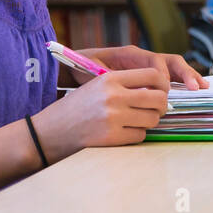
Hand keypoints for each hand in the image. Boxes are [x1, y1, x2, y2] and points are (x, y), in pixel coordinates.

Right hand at [30, 67, 171, 161]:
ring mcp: (113, 118)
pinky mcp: (112, 137)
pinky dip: (136, 135)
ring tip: (135, 121)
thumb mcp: (97, 85)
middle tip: (155, 109)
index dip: (163, 84)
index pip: (153, 75)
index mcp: (110, 78)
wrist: (50, 131)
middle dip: (161, 106)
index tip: (162, 91)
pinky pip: (141, 135)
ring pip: (153, 119)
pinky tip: (123, 132)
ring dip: (149, 121)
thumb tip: (160, 89)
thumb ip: (125, 83)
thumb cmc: (77, 107)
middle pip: (159, 99)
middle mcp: (113, 96)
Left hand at [75, 44, 207, 89]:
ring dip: (189, 76)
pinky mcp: (150, 76)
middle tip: (195, 87)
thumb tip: (132, 89)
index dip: (162, 76)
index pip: (154, 62)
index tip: (165, 90)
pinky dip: (184, 81)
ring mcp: (148, 66)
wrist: (77, 66)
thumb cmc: (84, 68)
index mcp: (131, 54)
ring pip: (175, 67)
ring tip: (203, 87)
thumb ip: (112, 79)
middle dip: (185, 73)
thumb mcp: (94, 73)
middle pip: (171, 61)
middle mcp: (143, 58)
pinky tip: (195, 89)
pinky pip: (171, 76)